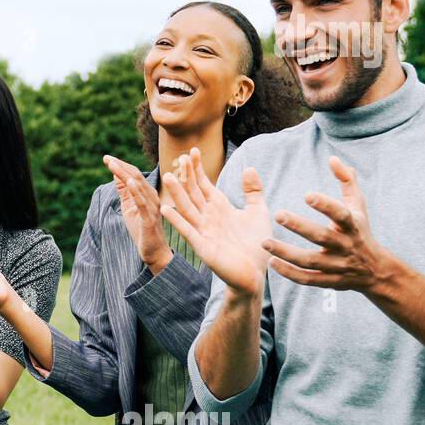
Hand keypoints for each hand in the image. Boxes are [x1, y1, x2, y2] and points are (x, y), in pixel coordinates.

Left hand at [105, 155, 172, 273]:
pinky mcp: (149, 219)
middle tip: (106, 158)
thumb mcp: (129, 208)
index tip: (106, 158)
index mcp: (147, 194)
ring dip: (124, 174)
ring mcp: (152, 207)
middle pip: (135, 176)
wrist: (154, 252)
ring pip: (138, 186)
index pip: (134, 175)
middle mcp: (152, 197)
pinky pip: (143, 203)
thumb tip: (115, 174)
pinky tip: (128, 182)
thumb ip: (124, 192)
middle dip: (120, 166)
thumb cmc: (142, 230)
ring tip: (112, 164)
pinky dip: (136, 191)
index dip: (121, 165)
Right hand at [161, 147, 270, 295]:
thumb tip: (249, 168)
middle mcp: (208, 217)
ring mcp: (204, 231)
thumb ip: (253, 191)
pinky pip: (188, 231)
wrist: (257, 273)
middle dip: (187, 175)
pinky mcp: (203, 247)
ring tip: (168, 176)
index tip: (193, 151)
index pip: (204, 184)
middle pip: (193, 192)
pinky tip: (166, 209)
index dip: (198, 169)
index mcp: (219, 207)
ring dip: (177, 193)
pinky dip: (177, 221)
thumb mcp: (258, 212)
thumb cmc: (256, 245)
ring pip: (187, 208)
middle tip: (179, 156)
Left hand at [262, 157, 388, 291]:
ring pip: (311, 261)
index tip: (307, 195)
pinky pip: (308, 279)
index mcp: (353, 225)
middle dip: (300, 227)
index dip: (326, 205)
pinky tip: (272, 262)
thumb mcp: (358, 205)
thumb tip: (332, 158)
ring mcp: (337, 266)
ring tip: (264, 243)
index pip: (341, 214)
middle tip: (277, 214)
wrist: (375, 270)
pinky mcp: (329, 281)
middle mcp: (346, 245)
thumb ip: (346, 180)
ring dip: (287, 253)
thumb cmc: (360, 230)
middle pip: (323, 237)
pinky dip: (290, 273)